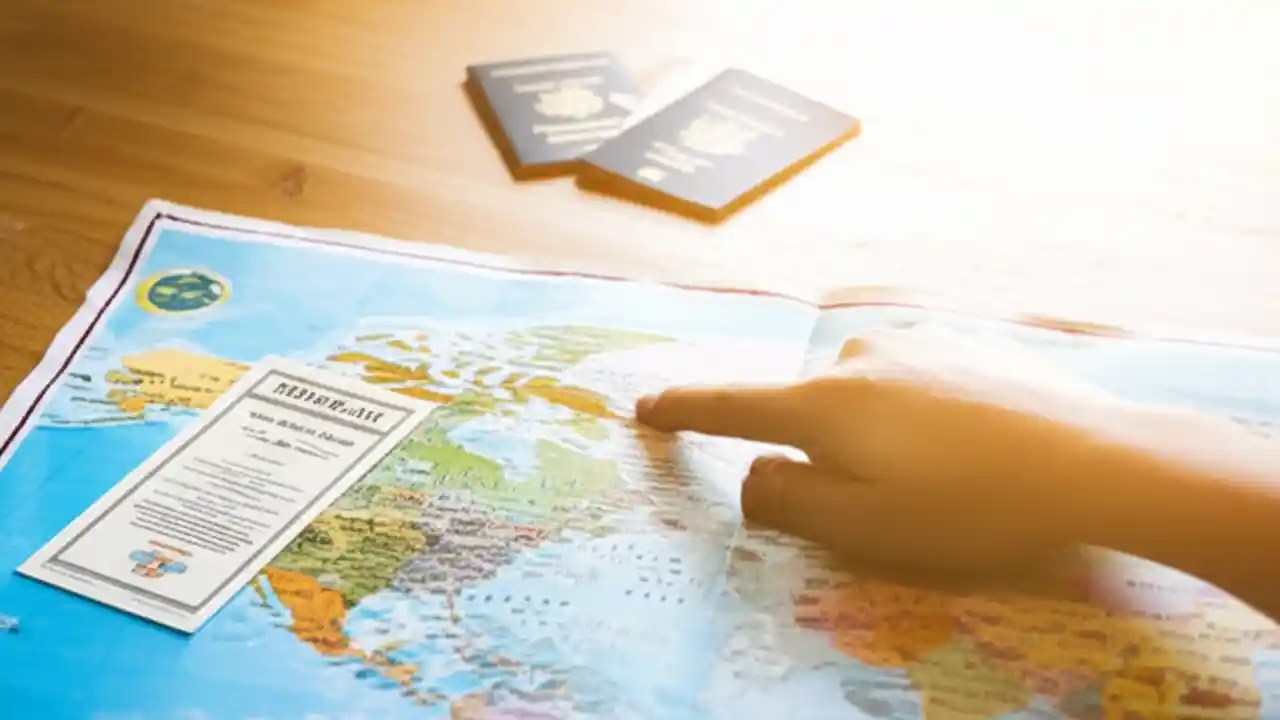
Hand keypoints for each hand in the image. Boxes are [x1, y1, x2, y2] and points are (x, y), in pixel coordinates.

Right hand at [635, 327, 1142, 572]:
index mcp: (823, 405)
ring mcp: (913, 343)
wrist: (1094, 459)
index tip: (642, 409)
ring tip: (944, 477)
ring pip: (865, 397)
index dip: (682, 412)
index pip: (731, 408)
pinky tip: (975, 447)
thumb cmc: (967, 505)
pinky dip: (924, 418)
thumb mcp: (863, 527)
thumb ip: (789, 501)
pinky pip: (914, 384)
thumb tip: (753, 474)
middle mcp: (857, 356)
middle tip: (886, 499)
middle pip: (809, 410)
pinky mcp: (962, 343)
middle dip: (823, 451)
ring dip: (880, 434)